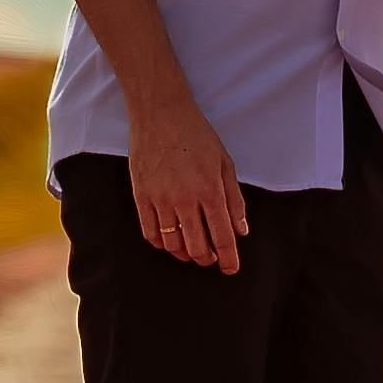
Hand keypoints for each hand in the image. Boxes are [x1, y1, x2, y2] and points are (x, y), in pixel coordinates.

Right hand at [123, 81, 247, 272]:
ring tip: (192, 251)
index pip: (222, 236)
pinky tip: (170, 241)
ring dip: (185, 254)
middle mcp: (185, 199)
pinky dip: (162, 244)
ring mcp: (160, 199)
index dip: (229, 257)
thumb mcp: (224, 163)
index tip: (231, 269)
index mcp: (210, 190)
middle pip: (197, 247)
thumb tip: (241, 231)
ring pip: (173, 244)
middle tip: (212, 258)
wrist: (160, 114)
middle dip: (207, 259)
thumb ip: (234, 199)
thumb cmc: (197, 136)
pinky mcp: (141, 196)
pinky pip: (150, 233)